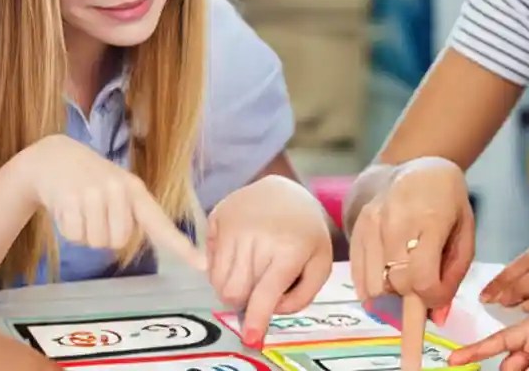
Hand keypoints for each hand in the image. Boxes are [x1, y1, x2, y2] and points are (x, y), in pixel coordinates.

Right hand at [17, 135, 205, 269]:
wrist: (54, 158)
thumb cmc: (90, 180)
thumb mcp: (116, 189)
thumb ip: (129, 214)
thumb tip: (129, 241)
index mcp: (136, 190)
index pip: (161, 223)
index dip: (182, 246)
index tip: (202, 265)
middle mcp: (119, 190)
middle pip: (119, 241)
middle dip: (105, 235)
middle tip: (95, 213)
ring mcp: (95, 194)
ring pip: (97, 242)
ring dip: (85, 233)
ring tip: (80, 208)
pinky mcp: (71, 200)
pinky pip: (75, 236)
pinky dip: (69, 230)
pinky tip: (67, 207)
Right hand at [208, 175, 332, 346]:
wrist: (285, 190)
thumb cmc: (305, 233)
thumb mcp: (319, 263)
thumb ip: (302, 295)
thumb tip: (270, 311)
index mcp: (289, 249)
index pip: (266, 292)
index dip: (256, 319)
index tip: (251, 338)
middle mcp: (258, 237)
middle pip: (234, 293)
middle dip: (243, 302)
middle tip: (257, 290)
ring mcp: (234, 226)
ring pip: (218, 281)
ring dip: (232, 287)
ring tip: (250, 271)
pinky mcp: (217, 218)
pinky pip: (209, 263)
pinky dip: (222, 269)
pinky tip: (240, 255)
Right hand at [349, 158, 473, 315]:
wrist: (415, 168)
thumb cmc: (447, 202)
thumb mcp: (465, 233)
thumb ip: (454, 275)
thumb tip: (437, 317)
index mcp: (430, 218)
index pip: (423, 277)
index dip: (432, 297)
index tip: (438, 296)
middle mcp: (396, 220)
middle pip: (397, 284)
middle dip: (412, 295)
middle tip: (423, 285)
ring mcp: (372, 223)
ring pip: (374, 286)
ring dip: (391, 292)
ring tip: (405, 276)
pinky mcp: (356, 229)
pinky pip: (358, 276)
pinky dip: (373, 287)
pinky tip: (387, 276)